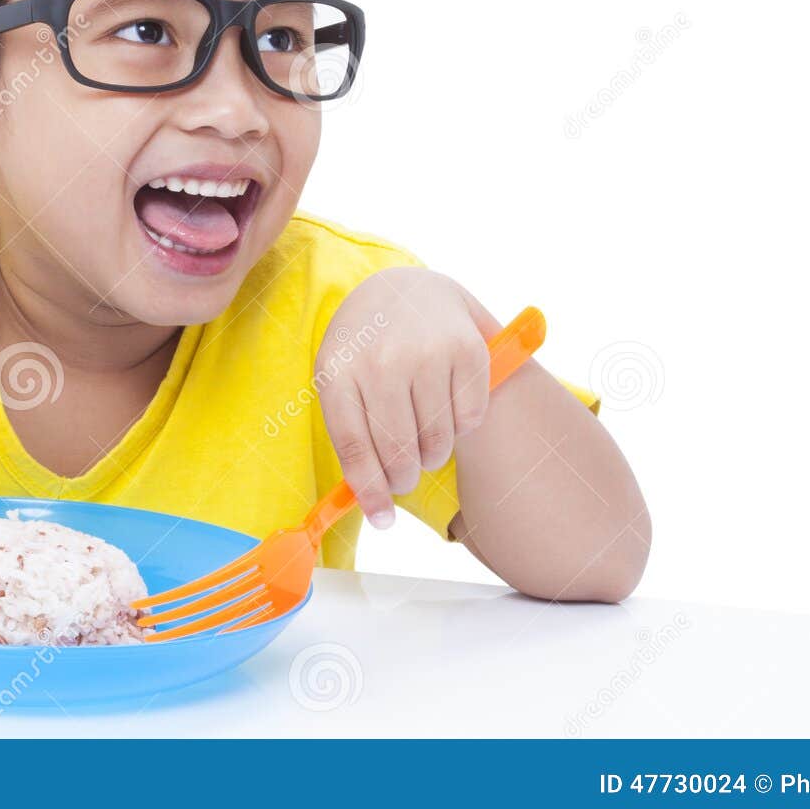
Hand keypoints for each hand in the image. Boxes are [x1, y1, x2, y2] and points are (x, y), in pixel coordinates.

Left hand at [316, 267, 492, 527]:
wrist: (405, 288)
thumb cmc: (366, 349)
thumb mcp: (341, 378)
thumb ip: (352, 436)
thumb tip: (374, 506)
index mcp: (339, 370)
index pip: (355, 448)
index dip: (370, 493)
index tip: (383, 520)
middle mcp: (382, 360)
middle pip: (399, 454)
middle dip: (403, 479)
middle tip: (404, 476)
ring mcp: (427, 353)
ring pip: (437, 444)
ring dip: (432, 453)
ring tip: (421, 431)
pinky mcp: (467, 350)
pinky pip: (470, 421)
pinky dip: (461, 426)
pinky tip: (446, 401)